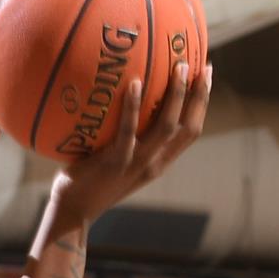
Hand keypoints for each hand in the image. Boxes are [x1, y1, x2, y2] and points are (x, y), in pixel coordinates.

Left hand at [51, 62, 210, 223]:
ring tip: (180, 65)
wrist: (73, 212)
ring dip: (177, 95)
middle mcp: (154, 163)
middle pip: (189, 127)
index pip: (190, 132)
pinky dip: (133, 107)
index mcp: (159, 163)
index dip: (202, 104)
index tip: (206, 77)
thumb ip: (124, 136)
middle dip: (200, 96)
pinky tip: (134, 83)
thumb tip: (119, 95)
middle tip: (203, 66)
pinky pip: (128, 131)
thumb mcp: (115, 159)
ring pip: (167, 127)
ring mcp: (136, 164)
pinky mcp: (114, 163)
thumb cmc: (88, 181)